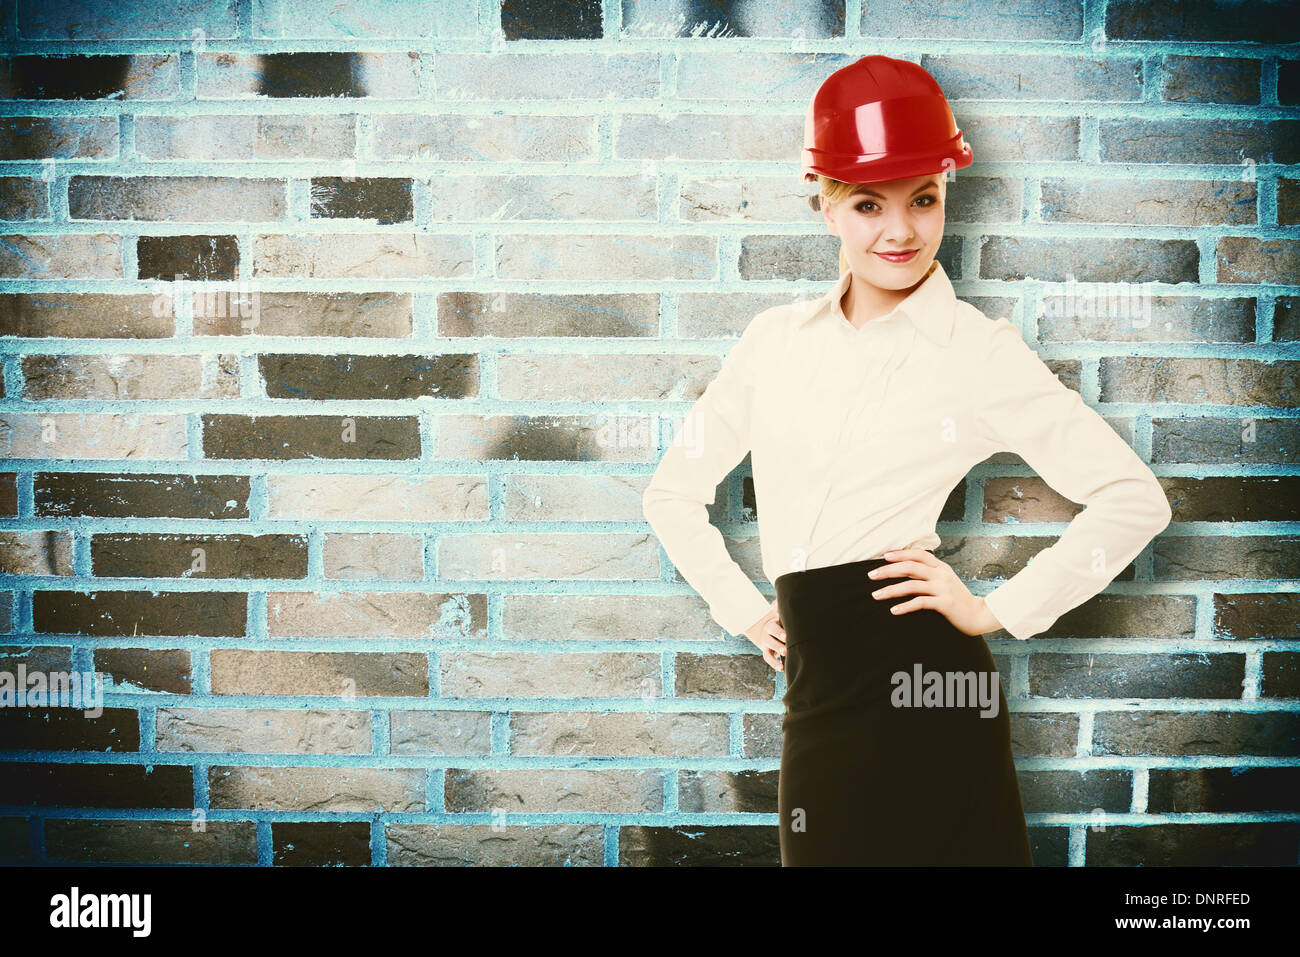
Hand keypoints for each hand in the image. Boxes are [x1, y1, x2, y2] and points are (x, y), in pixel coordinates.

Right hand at [744, 599, 785, 670]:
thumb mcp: (778, 612)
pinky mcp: (768, 652)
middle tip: (786, 649)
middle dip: (778, 645)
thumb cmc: (779, 618)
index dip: (779, 633)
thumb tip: (778, 602)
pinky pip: (768, 659)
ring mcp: (767, 644)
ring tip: (785, 658)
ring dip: (776, 655)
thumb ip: (778, 607)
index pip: (773, 628)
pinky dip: (774, 664)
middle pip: (771, 640)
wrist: (765, 625)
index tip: (786, 637)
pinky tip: (782, 668)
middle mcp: (768, 634)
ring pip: (769, 650)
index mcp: (772, 625)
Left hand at [867, 548, 1003, 636]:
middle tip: (870, 576)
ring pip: (912, 585)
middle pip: (910, 567)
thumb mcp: (944, 581)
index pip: (918, 554)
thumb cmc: (956, 598)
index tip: (883, 557)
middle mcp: (941, 574)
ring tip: (876, 595)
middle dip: (888, 570)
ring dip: (891, 590)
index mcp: (940, 567)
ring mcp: (943, 588)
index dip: (900, 554)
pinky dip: (905, 606)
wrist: (978, 615)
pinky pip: (920, 603)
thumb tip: (904, 569)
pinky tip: (893, 610)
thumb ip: (928, 573)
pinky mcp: (944, 603)